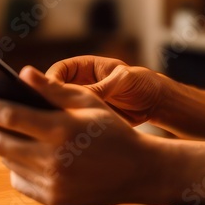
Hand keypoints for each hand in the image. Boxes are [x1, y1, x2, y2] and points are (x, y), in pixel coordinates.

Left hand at [0, 66, 155, 204]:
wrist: (139, 172)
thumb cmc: (112, 130)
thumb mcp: (87, 103)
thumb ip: (53, 89)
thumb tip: (21, 73)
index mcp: (61, 130)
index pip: (8, 114)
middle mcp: (53, 160)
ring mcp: (52, 184)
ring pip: (9, 162)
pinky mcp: (53, 201)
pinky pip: (20, 181)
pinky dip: (16, 166)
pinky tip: (20, 155)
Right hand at [45, 56, 164, 125]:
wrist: (155, 103)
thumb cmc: (142, 83)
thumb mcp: (124, 80)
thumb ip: (103, 86)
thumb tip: (82, 93)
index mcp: (86, 66)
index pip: (59, 70)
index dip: (50, 81)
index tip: (50, 94)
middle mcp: (80, 83)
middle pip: (54, 90)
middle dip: (48, 101)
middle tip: (48, 115)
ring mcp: (82, 101)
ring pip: (60, 107)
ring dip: (57, 116)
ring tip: (56, 128)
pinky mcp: (87, 117)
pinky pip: (72, 121)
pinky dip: (68, 128)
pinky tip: (67, 137)